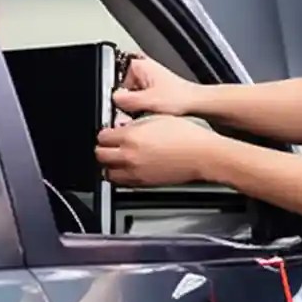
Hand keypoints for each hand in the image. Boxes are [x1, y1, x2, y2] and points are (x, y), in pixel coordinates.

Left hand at [95, 116, 221, 186]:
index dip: (105, 133)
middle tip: (109, 145)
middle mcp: (129, 156)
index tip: (109, 132)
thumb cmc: (187, 136)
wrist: (201, 155)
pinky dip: (120, 176)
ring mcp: (135, 172)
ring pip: (108, 173)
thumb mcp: (158, 118)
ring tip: (115, 159)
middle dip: (103, 149)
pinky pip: (122, 183)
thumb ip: (136, 123)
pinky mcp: (144, 183)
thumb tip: (125, 127)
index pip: (102, 137)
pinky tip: (128, 169)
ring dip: (109, 165)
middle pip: (100, 155)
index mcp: (131, 137)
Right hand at [112, 55, 198, 116]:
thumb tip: (113, 99)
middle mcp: (142, 68)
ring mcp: (146, 78)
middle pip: (120, 87)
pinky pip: (137, 98)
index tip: (121, 105)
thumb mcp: (148, 100)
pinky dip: (139, 106)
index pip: (113, 78)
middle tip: (135, 110)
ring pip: (129, 94)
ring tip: (145, 110)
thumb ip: (126, 99)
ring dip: (133, 105)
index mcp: (139, 65)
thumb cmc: (180, 98)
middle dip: (125, 101)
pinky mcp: (151, 87)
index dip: (116, 95)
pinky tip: (147, 112)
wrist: (195, 103)